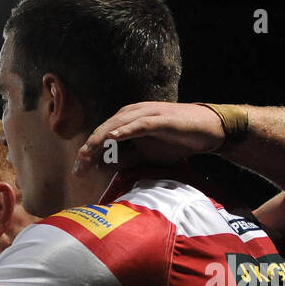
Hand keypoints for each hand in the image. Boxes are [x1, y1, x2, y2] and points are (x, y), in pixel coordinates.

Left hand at [74, 102, 230, 173]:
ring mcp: (146, 114)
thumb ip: (125, 158)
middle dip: (89, 150)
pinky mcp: (160, 119)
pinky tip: (112, 137)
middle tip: (78, 169)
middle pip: (104, 130)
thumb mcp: (145, 154)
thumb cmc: (175, 140)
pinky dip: (125, 130)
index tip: (78, 172)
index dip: (88, 153)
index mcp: (127, 120)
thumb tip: (104, 167)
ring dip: (101, 140)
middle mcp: (133, 113)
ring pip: (116, 125)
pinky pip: (139, 124)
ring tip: (87, 154)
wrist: (206, 131)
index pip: (101, 136)